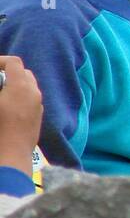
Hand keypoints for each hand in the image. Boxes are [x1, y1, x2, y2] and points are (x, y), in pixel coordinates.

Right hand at [0, 56, 41, 174]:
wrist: (11, 156)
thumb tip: (2, 87)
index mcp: (21, 86)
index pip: (14, 62)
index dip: (0, 61)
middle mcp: (34, 93)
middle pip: (24, 73)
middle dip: (8, 72)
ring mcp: (38, 106)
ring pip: (29, 87)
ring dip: (14, 85)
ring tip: (0, 93)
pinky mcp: (38, 118)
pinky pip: (30, 100)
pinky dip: (20, 97)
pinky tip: (7, 107)